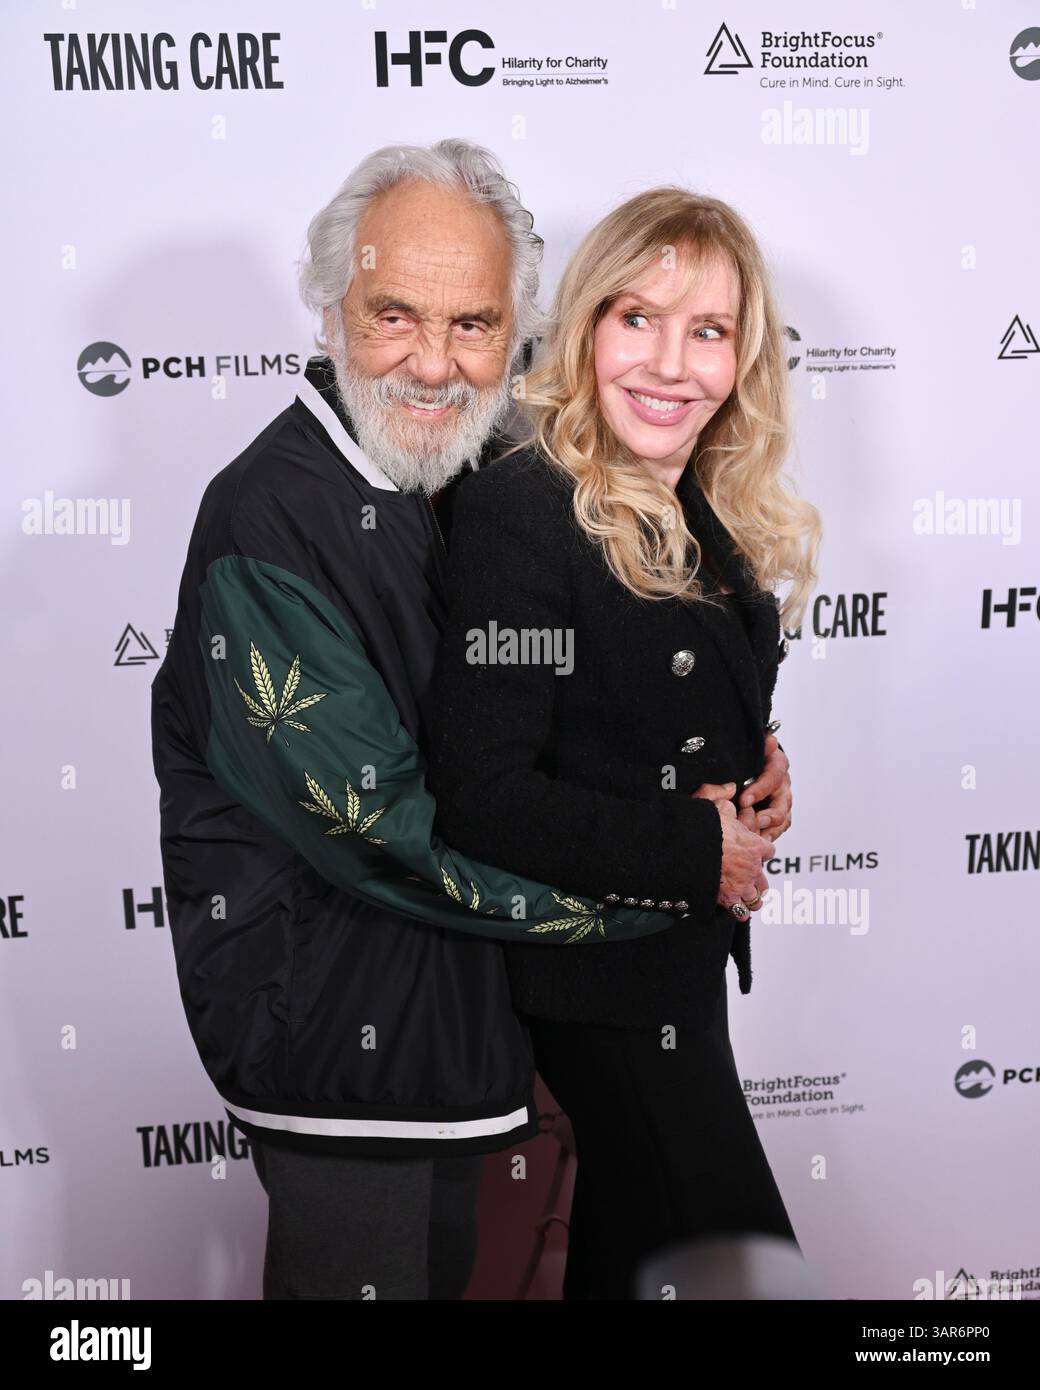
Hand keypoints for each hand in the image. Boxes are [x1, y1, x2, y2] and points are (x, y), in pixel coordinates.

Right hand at [714, 797, 770, 913]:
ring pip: (756, 898)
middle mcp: (753, 868)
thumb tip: (729, 790)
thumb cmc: (704, 827)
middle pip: (764, 880)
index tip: (754, 851)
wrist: (689, 849)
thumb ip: (724, 797)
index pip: (768, 851)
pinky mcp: (729, 899)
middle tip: (748, 878)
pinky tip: (735, 908)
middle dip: (757, 880)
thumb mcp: (715, 805)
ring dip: (751, 898)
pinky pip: (740, 911)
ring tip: (745, 897)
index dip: (761, 851)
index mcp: (755, 846)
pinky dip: (738, 911)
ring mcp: (742, 886)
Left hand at [737, 735, 791, 842]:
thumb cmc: (749, 757)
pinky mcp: (779, 815)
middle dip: (768, 815)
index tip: (744, 799)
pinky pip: (778, 829)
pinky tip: (757, 843)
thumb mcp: (750, 750)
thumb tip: (770, 741)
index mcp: (777, 765)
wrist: (750, 763)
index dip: (760, 789)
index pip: (774, 777)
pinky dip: (768, 836)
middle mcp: (783, 784)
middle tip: (754, 822)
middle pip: (783, 803)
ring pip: (782, 819)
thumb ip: (756, 749)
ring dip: (769, 829)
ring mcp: (782, 801)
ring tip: (756, 838)